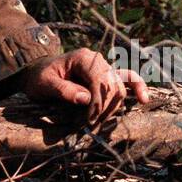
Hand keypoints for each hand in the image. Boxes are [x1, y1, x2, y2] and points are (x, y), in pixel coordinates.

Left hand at [20, 48, 150, 124]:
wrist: (38, 75)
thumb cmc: (39, 78)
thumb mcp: (45, 84)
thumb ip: (64, 90)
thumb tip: (86, 99)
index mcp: (83, 58)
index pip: (101, 80)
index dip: (97, 103)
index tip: (86, 120)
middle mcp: (98, 61)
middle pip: (113, 87)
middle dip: (103, 109)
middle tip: (87, 124)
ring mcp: (105, 69)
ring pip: (120, 90)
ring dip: (111, 109)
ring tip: (95, 122)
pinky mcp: (108, 78)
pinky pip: (128, 80)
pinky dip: (137, 88)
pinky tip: (144, 100)